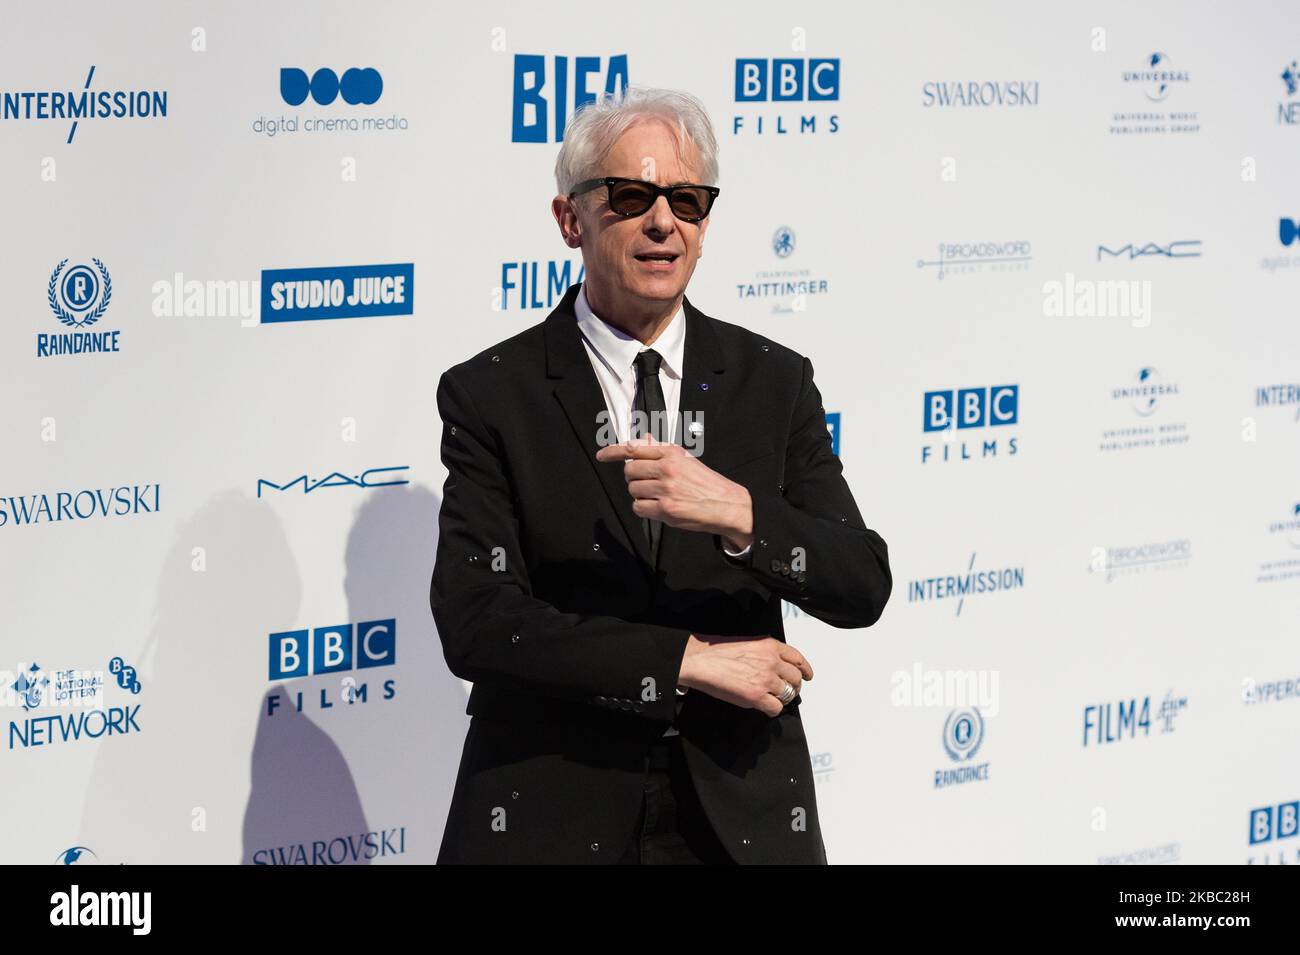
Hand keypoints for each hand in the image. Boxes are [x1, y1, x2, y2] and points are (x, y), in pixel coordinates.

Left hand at [594, 434, 753, 550]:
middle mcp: (667, 469)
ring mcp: (665, 490)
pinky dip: (644, 508)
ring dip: (640, 494)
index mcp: (671, 453)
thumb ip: (660, 450)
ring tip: (658, 495)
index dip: (613, 452)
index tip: (602, 456)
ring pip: (633, 490)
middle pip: (629, 471)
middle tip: (648, 482)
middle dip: (634, 478)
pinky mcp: (666, 510)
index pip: (634, 449)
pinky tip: (658, 506)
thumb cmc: (706, 482)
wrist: (726, 504)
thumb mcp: (686, 459)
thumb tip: (642, 438)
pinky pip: (638, 508)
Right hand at [676, 633, 812, 716]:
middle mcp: (772, 662)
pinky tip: (765, 707)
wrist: (700, 662)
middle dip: (794, 686)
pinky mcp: (757, 696)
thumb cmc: (716, 652)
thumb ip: (764, 651)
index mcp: (770, 646)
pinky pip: (776, 708)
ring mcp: (766, 680)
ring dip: (782, 698)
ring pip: (788, 694)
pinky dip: (773, 710)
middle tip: (788, 691)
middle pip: (796, 678)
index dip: (805, 669)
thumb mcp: (747, 642)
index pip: (798, 658)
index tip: (808, 676)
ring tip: (774, 699)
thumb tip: (773, 663)